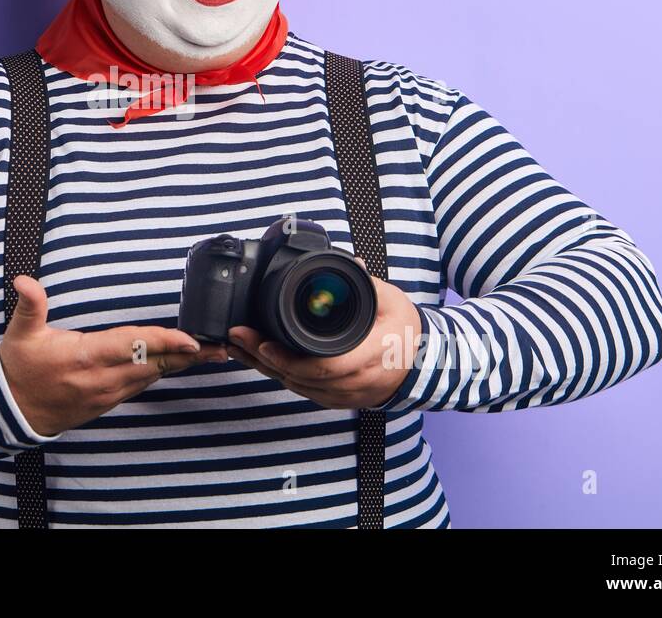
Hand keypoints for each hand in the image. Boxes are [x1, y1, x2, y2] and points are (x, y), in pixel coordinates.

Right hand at [0, 274, 226, 436]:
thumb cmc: (18, 370)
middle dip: (188, 355)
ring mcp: (108, 393)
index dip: (164, 342)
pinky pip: (143, 384)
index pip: (133, 346)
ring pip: (152, 376)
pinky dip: (163, 372)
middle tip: (220, 347)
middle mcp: (103, 379)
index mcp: (85, 357)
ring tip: (210, 353)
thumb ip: (29, 305)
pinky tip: (179, 363)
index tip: (192, 340)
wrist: (10, 412)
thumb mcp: (20, 335)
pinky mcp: (109, 401)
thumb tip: (24, 280)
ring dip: (181, 364)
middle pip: (154, 363)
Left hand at [226, 258, 421, 409]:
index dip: (290, 359)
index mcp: (370, 354)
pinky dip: (281, 376)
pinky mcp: (339, 399)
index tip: (263, 343)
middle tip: (238, 339)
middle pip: (303, 378)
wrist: (423, 361)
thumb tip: (351, 263)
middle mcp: (357, 381)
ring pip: (299, 387)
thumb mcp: (391, 299)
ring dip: (267, 369)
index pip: (325, 366)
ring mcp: (348, 395)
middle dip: (264, 360)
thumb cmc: (405, 328)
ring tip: (240, 347)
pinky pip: (305, 392)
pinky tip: (261, 362)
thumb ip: (367, 283)